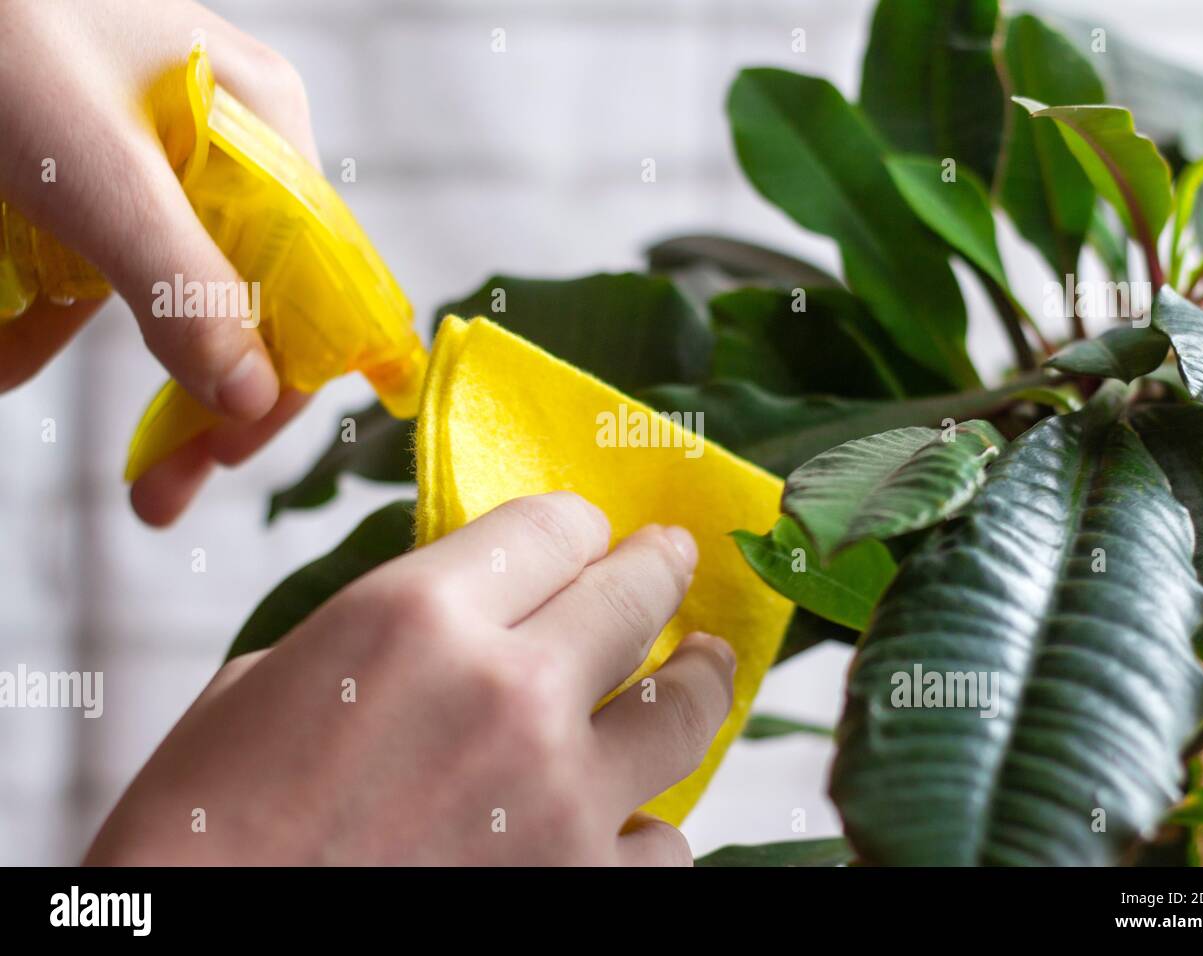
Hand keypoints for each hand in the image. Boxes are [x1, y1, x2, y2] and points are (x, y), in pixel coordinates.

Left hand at [0, 0, 321, 524]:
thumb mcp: (94, 172)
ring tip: (93, 444)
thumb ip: (181, 285)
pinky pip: (101, 267)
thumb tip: (249, 397)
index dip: (284, 378)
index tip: (224, 457)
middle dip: (202, 401)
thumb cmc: (2, 31)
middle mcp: (231, 146)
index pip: (317, 282)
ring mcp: (160, 160)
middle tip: (160, 493)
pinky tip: (14, 360)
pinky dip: (55, 322)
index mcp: (264, 127)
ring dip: (125, 376)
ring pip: (172, 296)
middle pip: (250, 301)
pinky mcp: (94, 171)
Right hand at [84, 493, 735, 864]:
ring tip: (701, 669)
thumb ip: (398, 625)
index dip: (574, 528)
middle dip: (659, 569)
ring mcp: (559, 798)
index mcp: (419, 616)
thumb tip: (477, 604)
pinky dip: (646, 828)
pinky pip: (664, 844)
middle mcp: (508, 692)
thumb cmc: (210, 823)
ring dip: (693, 684)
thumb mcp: (282, 676)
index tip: (586, 537)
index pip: (555, 527)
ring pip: (683, 712)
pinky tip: (626, 818)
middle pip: (636, 595)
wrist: (201, 945)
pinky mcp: (581, 889)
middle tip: (674, 560)